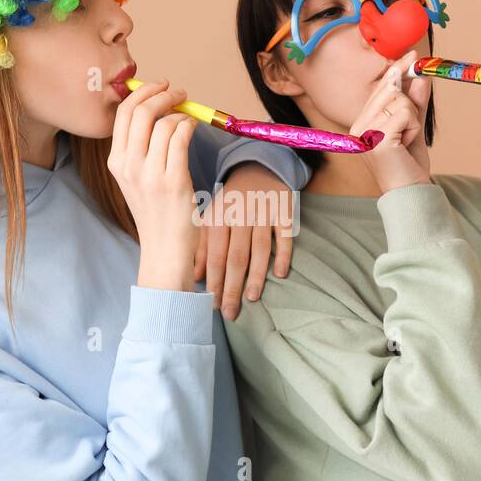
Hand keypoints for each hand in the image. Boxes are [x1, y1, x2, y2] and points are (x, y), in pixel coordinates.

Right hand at [107, 78, 199, 291]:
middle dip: (163, 94)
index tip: (159, 85)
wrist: (164, 248)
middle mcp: (129, 166)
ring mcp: (151, 174)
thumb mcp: (134, 178)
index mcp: (116, 162)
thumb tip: (157, 108)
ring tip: (188, 118)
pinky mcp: (174, 181)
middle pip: (142, 112)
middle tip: (178, 92)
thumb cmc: (155, 211)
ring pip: (165, 123)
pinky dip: (189, 126)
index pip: (123, 113)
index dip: (143, 92)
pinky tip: (193, 128)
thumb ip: (139, 147)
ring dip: (181, 113)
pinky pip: (181, 137)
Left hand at [196, 162, 295, 319]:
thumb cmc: (231, 201)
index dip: (214, 281)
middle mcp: (240, 214)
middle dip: (232, 287)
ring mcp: (263, 212)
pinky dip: (283, 254)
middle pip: (236, 256)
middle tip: (230, 312)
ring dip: (256, 276)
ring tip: (252, 298)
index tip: (212, 304)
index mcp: (219, 216)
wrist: (259, 167)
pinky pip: (285, 236)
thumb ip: (203, 245)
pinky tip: (280, 274)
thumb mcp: (212, 216)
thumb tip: (196, 276)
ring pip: (260, 249)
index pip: (215, 254)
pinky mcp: (284, 211)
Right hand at [349, 49, 432, 193]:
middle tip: (410, 130)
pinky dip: (414, 127)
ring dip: (413, 119)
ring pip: (400, 99)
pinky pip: (405, 112)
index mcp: (362, 122)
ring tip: (406, 141)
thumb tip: (420, 76)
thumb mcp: (414, 128)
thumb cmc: (409, 165)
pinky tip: (406, 144)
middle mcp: (358, 125)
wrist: (411, 194)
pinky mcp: (377, 139)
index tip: (412, 54)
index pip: (381, 88)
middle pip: (390, 89)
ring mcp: (365, 132)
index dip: (397, 71)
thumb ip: (415, 103)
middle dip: (409, 104)